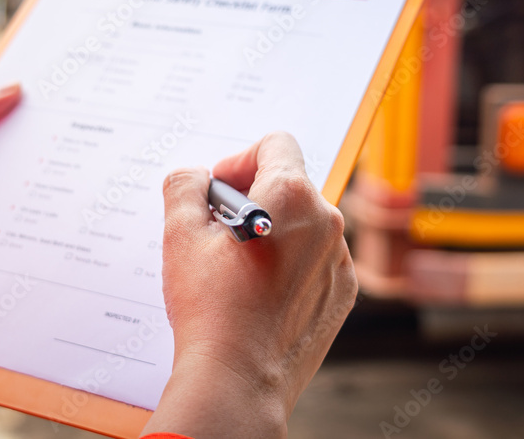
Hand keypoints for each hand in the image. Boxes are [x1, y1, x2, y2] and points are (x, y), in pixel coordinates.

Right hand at [143, 131, 357, 437]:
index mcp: (293, 195)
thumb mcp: (180, 236)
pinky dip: (292, 265)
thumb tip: (195, 178)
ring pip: (304, 224)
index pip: (275, 144)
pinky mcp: (344, 292)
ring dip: (273, 232)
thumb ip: (185, 186)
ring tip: (238, 269)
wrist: (238, 379)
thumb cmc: (211, 308)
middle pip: (289, 185)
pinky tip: (261, 293)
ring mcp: (340, 258)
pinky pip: (317, 260)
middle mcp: (327, 220)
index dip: (240, 159)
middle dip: (253, 198)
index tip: (219, 191)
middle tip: (219, 233)